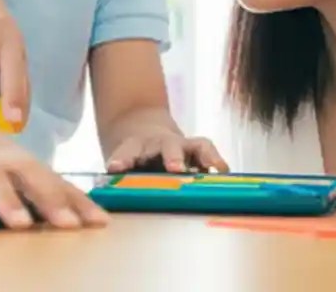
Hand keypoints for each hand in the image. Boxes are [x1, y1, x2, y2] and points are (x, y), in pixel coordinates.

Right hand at [0, 97, 107, 229]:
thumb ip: (14, 184)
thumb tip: (46, 210)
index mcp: (9, 155)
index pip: (50, 178)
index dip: (75, 199)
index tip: (101, 222)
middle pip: (29, 174)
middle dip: (52, 200)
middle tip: (74, 226)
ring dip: (6, 198)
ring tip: (21, 224)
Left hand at [105, 128, 229, 173]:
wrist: (144, 133)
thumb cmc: (133, 159)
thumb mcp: (122, 166)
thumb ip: (122, 180)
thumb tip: (113, 202)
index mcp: (135, 148)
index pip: (127, 151)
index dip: (122, 159)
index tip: (116, 168)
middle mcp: (160, 144)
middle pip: (167, 146)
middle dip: (173, 157)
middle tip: (176, 169)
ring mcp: (182, 145)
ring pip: (195, 145)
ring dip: (204, 156)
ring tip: (213, 167)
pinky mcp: (197, 148)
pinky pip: (208, 151)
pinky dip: (217, 161)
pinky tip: (222, 172)